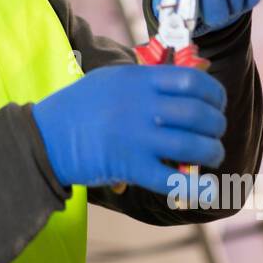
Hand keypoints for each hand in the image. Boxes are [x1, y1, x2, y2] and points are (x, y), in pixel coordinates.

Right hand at [31, 64, 226, 197]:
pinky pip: (174, 178)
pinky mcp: (130, 166)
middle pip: (198, 114)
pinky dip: (196, 186)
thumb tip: (195, 74)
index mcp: (138, 80)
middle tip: (216, 133)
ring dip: (212, 152)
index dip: (214, 94)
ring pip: (194, 145)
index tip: (217, 104)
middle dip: (216, 125)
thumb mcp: (111, 79)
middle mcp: (142, 105)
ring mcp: (137, 136)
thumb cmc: (78, 107)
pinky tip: (206, 188)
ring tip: (212, 155)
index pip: (192, 81)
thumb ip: (148, 78)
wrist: (45, 137)